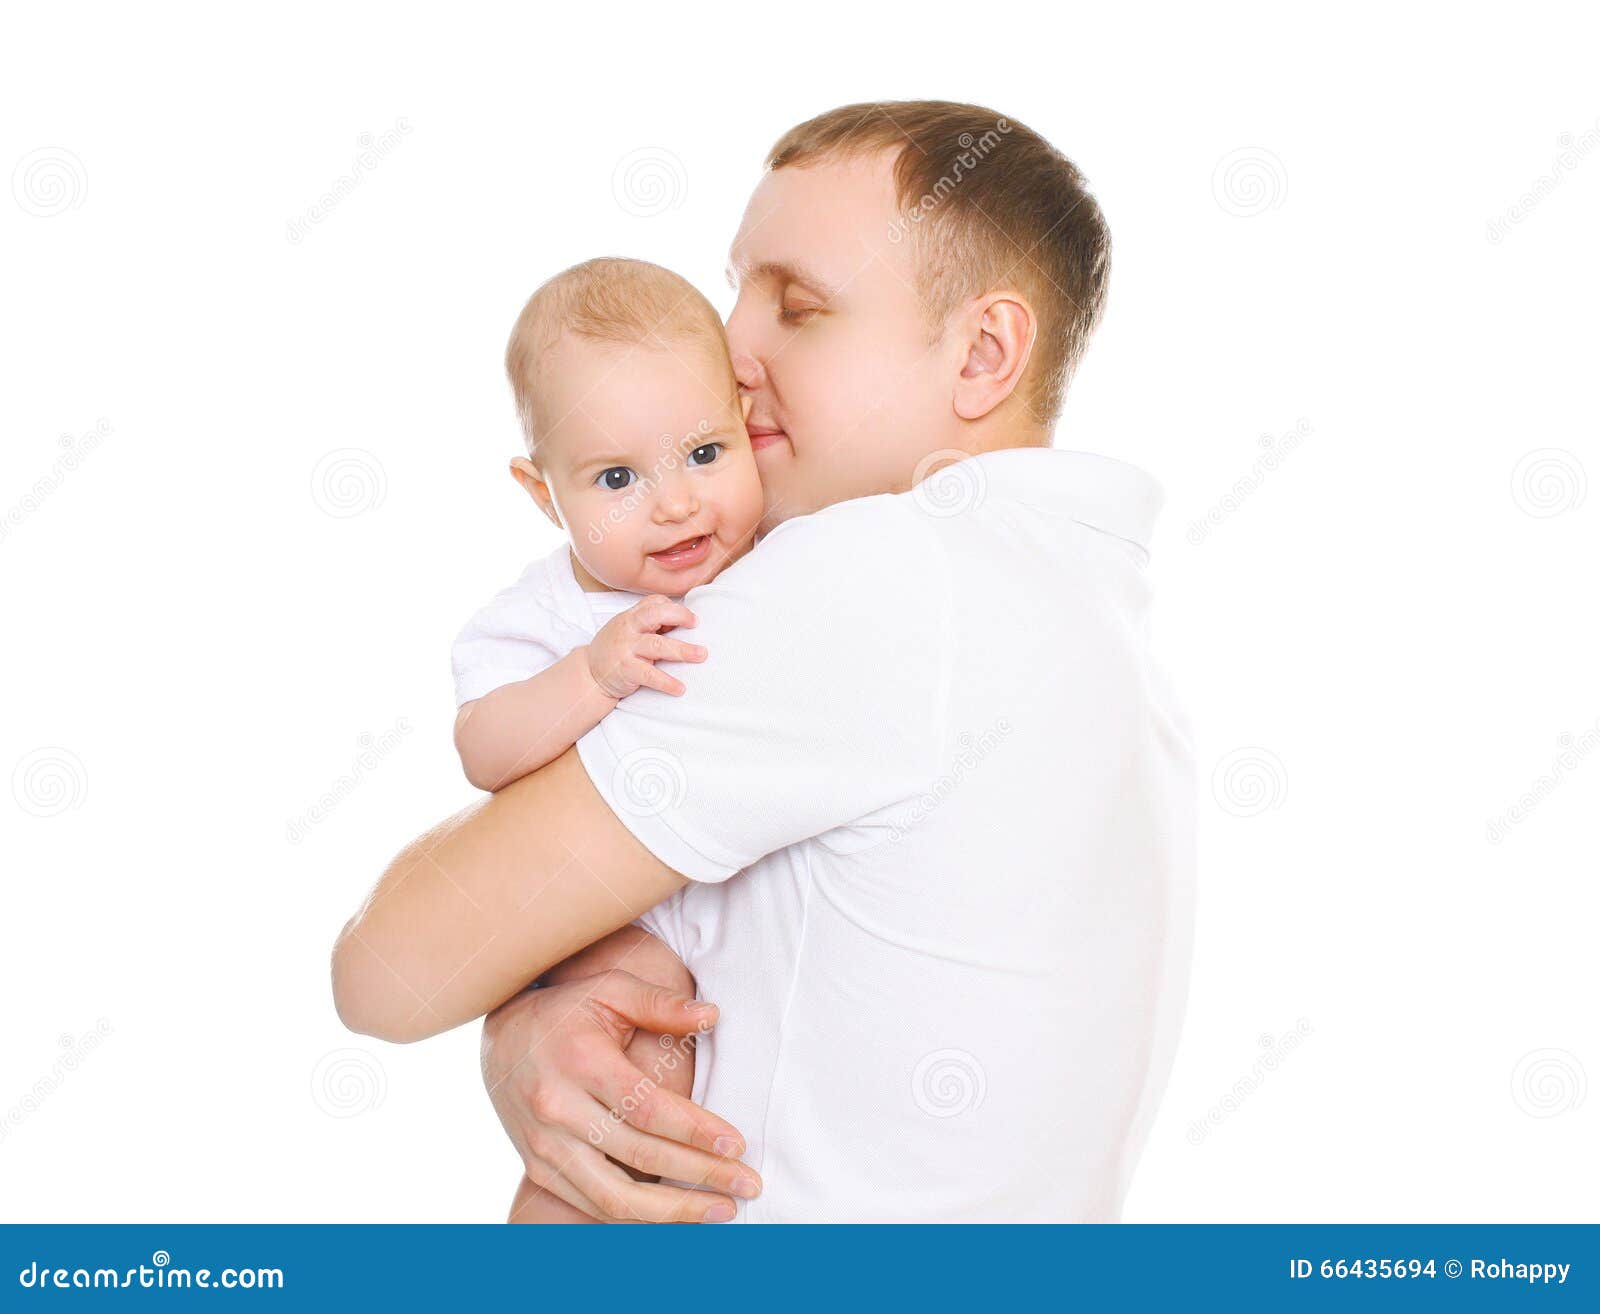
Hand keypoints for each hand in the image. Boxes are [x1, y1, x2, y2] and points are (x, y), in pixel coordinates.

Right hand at [480, 970, 759, 1221]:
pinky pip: (591, 1206)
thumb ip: (660, 1004)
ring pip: (613, 1197)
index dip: (695, 1130)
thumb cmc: (566, 1011)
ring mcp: (544, 1146)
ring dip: (673, 1213)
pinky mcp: (537, 1169)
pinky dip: (636, 1219)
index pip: (647, 1107)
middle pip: (639, 1155)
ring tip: (722, 1212)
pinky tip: (677, 1219)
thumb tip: (713, 1016)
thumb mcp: (610, 990)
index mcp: (581, 1061)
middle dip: (700, 1175)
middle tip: (748, 1185)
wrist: (498, 1039)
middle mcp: (558, 1108)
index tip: (737, 1145)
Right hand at [585, 596, 706, 699]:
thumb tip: (683, 623)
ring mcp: (626, 649)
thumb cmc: (615, 649)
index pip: (653, 602)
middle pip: (655, 615)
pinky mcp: (626, 670)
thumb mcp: (628, 629)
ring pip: (657, 645)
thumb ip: (650, 623)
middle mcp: (628, 629)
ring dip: (682, 650)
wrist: (589, 673)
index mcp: (631, 617)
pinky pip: (649, 675)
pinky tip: (680, 688)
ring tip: (700, 655)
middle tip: (696, 625)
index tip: (692, 619)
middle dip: (679, 616)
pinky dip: (666, 682)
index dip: (674, 607)